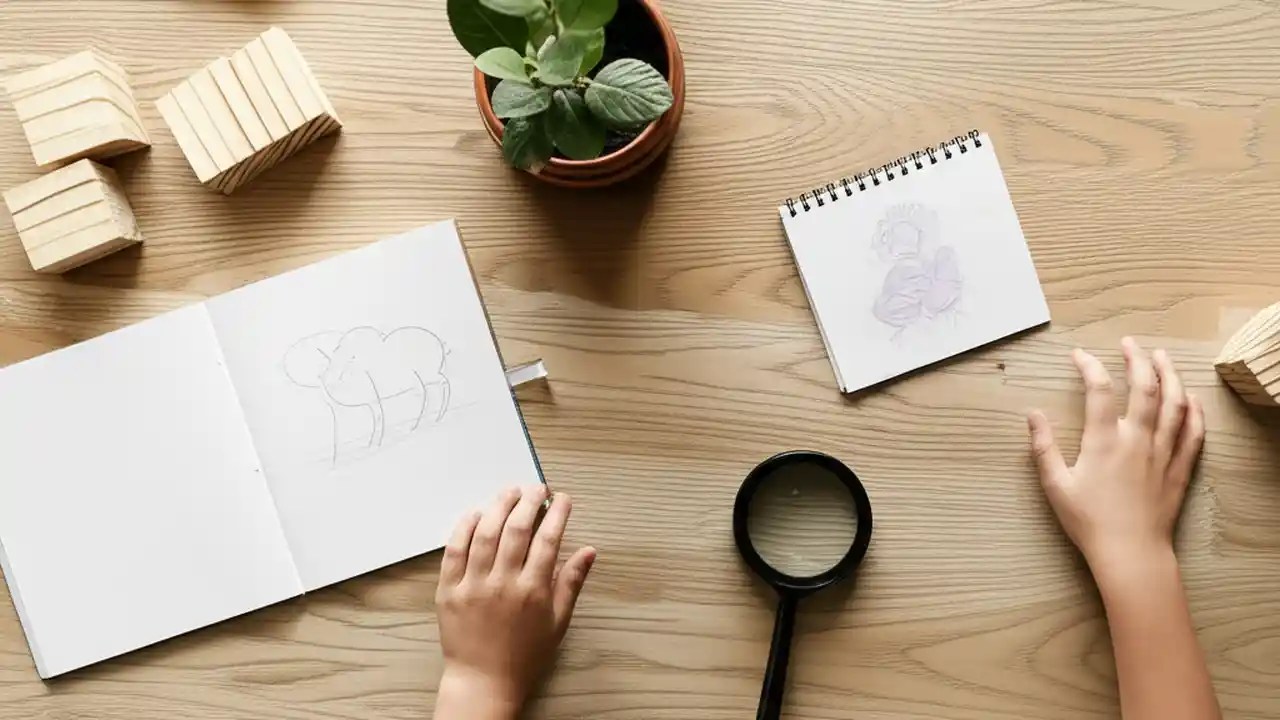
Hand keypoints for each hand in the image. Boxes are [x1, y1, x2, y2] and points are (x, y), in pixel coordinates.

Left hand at [434, 485, 595, 718]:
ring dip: (499, 506)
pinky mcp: (448, 591)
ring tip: (510, 491)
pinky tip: (476, 514)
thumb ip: (572, 582)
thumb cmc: (525, 656)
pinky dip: (464, 528)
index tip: (561, 498)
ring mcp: (473, 585)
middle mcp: (503, 583)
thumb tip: (589, 550)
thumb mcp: (558, 622)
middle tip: (537, 488)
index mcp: (533, 591)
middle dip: (529, 501)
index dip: (556, 513)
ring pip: (485, 534)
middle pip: (516, 529)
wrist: (484, 682)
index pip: (548, 540)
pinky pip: (454, 551)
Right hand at [1027, 338, 1205, 570]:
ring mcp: (1163, 453)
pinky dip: (1193, 411)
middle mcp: (1137, 439)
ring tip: (1162, 357)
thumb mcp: (1055, 485)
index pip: (1098, 390)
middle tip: (1129, 343)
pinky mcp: (1180, 469)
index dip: (1089, 366)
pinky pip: (1193, 433)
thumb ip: (1043, 447)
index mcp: (1104, 441)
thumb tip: (1032, 414)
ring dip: (1170, 375)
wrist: (1131, 553)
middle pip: (1145, 387)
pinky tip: (1191, 398)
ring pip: (1174, 404)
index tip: (1079, 355)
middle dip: (1137, 359)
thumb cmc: (1089, 522)